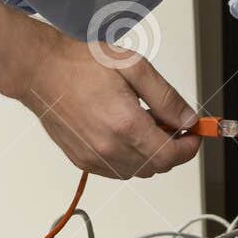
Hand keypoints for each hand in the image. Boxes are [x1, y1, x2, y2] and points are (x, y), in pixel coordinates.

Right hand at [18, 37, 201, 178]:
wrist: (42, 73)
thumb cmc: (82, 65)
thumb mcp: (135, 68)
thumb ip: (166, 98)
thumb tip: (188, 120)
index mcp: (125, 125)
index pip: (171, 156)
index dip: (190, 147)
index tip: (194, 134)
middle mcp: (109, 149)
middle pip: (157, 167)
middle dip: (172, 148)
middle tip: (170, 123)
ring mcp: (94, 159)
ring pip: (139, 172)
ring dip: (150, 154)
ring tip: (142, 124)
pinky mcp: (82, 162)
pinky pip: (118, 171)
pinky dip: (129, 158)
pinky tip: (123, 132)